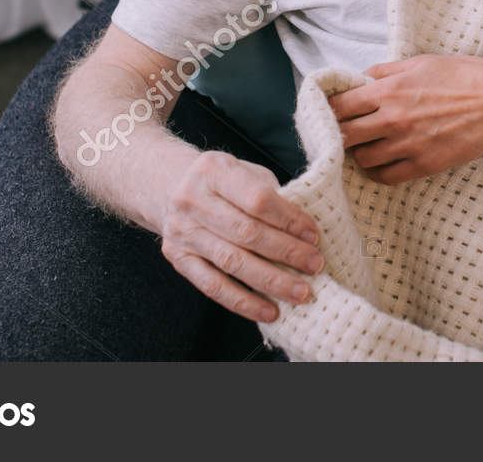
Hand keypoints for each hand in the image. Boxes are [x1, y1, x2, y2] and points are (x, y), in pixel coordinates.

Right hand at [157, 149, 323, 322]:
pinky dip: (243, 302)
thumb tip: (303, 232)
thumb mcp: (243, 170)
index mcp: (214, 170)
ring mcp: (182, 231)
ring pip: (232, 262)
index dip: (289, 219)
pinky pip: (212, 286)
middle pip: (246, 233)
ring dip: (271, 281)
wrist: (167, 186)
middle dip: (286, 252)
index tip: (314, 236)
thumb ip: (269, 194)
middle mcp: (192, 200)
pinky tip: (269, 311)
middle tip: (315, 265)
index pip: (257, 199)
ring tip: (301, 292)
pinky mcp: (177, 258)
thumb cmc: (220, 180)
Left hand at [332, 54, 482, 185]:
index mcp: (389, 89)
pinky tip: (382, 162)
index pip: (339, 106)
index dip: (328, 108)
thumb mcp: (420, 62)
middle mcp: (393, 119)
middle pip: (344, 135)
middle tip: (342, 131)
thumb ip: (384, 71)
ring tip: (366, 145)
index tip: (329, 110)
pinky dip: (377, 172)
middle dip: (338, 132)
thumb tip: (358, 80)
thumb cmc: (464, 75)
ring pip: (362, 159)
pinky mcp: (424, 165)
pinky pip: (385, 177)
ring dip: (358, 153)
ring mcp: (408, 145)